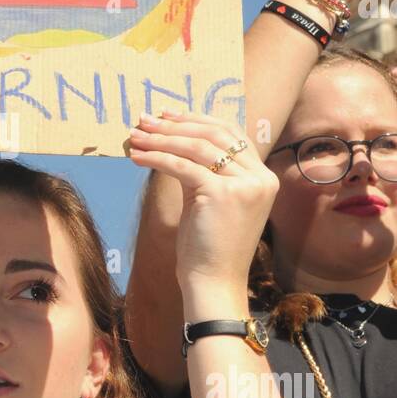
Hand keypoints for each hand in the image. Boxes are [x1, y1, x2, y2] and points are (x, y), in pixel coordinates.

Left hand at [126, 112, 278, 297]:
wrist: (214, 283)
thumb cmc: (209, 247)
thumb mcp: (210, 200)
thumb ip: (202, 170)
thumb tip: (170, 139)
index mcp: (262, 176)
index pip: (230, 132)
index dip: (196, 119)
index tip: (166, 114)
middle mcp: (259, 177)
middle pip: (214, 133)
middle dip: (175, 124)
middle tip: (144, 120)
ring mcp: (244, 185)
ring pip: (196, 147)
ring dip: (161, 138)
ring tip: (135, 136)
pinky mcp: (222, 194)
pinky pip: (182, 166)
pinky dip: (156, 158)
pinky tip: (136, 156)